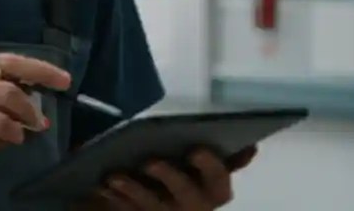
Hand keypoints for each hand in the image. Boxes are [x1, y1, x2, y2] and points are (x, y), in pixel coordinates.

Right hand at [0, 52, 71, 183]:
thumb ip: (3, 109)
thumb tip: (39, 117)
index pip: (8, 60)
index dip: (38, 67)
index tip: (63, 78)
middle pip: (9, 72)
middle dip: (40, 82)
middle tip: (57, 99)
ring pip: (6, 95)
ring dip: (27, 113)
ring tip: (34, 127)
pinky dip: (13, 132)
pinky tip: (16, 140)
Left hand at [85, 146, 257, 209]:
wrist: (164, 206)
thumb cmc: (187, 178)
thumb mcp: (206, 170)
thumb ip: (228, 158)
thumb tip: (252, 148)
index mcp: (215, 191)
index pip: (219, 180)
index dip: (210, 165)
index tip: (195, 149)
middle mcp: (196, 208)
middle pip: (185, 195)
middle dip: (169, 177)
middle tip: (150, 160)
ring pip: (151, 207)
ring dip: (132, 191)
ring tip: (113, 176)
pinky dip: (115, 199)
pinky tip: (101, 185)